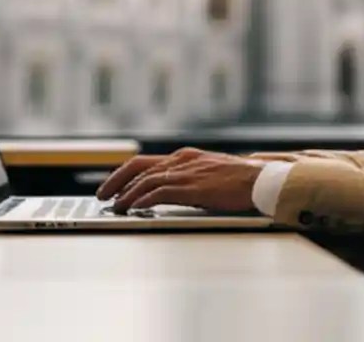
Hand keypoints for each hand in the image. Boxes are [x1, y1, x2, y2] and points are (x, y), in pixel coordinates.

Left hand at [95, 147, 264, 214]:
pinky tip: (134, 207)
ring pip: (144, 180)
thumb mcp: (209, 174)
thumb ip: (190, 179)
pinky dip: (142, 199)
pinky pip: (158, 192)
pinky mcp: (190, 187)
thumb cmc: (241, 181)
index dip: (126, 173)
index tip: (114, 184)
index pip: (147, 162)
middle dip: (116, 180)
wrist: (260, 180)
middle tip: (103, 194)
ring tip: (115, 206)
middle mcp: (181, 161)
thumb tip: (171, 192)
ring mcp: (185, 173)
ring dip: (126, 194)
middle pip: (138, 166)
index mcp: (185, 156)